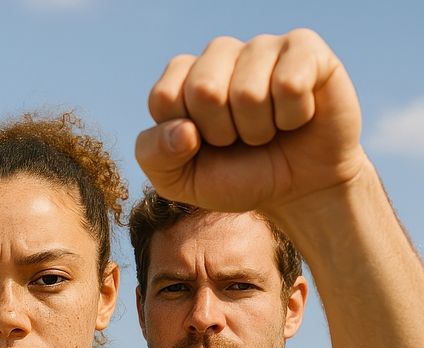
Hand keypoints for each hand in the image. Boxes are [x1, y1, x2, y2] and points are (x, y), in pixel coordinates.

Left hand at [136, 29, 366, 217]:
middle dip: (222, 132)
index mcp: (183, 77)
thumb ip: (155, 155)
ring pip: (247, 92)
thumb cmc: (238, 178)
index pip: (164, 97)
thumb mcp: (180, 180)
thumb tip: (183, 129)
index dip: (185, 137)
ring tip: (270, 129)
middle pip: (203, 89)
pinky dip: (293, 117)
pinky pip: (290, 84)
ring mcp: (261, 47)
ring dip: (260, 129)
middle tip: (239, 139)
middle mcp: (219, 53)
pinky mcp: (304, 48)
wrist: (300, 189)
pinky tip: (298, 116)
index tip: (204, 145)